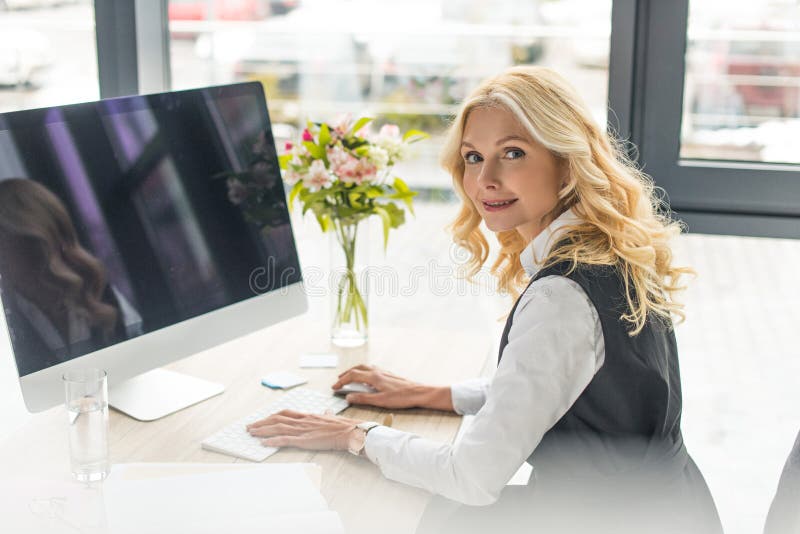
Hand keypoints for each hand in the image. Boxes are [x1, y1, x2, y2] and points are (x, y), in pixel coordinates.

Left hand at [246, 409, 362, 450]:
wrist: (350, 431)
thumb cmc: (343, 426)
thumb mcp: (331, 417)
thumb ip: (326, 415)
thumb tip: (326, 412)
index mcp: (308, 415)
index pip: (285, 413)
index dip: (272, 416)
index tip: (263, 419)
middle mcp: (302, 420)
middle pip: (276, 419)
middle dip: (261, 423)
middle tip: (250, 427)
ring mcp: (302, 430)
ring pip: (278, 428)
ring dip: (262, 430)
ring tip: (251, 433)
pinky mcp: (304, 440)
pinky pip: (285, 440)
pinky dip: (273, 441)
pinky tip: (264, 443)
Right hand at [332, 364, 453, 410]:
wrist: (418, 393)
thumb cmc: (401, 397)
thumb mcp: (380, 400)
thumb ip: (363, 398)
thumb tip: (349, 397)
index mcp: (373, 377)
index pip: (352, 376)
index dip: (342, 381)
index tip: (334, 387)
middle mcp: (377, 371)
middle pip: (357, 369)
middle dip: (346, 374)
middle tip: (338, 381)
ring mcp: (383, 371)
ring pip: (364, 367)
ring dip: (354, 371)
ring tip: (349, 377)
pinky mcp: (388, 374)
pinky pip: (372, 369)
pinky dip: (363, 371)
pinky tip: (366, 377)